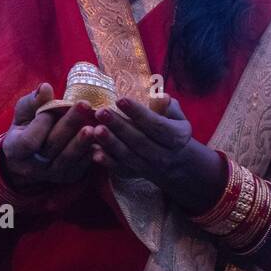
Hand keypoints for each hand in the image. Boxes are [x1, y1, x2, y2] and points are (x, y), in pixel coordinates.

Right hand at [0, 83, 98, 188]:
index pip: (29, 141)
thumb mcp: (23, 115)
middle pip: (52, 147)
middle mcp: (33, 167)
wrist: (28, 159)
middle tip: (85, 105)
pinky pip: (82, 166)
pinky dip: (92, 153)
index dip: (41, 124)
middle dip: (69, 125)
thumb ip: (33, 102)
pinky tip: (101, 139)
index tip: (52, 107)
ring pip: (68, 159)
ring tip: (95, 126)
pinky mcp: (68, 177)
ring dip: (82, 142)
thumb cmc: (25, 129)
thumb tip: (45, 87)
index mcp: (16, 150)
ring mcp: (51, 174)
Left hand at [88, 97, 223, 211]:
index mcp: (176, 138)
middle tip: (101, 112)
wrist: (174, 162)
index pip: (156, 125)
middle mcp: (162, 155)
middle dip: (119, 126)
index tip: (120, 100)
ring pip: (127, 156)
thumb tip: (161, 97)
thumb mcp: (177, 118)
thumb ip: (169, 107)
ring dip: (110, 143)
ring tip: (95, 129)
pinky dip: (106, 161)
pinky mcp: (132, 173)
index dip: (138, 113)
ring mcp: (147, 166)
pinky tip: (93, 151)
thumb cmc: (171, 130)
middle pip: (139, 141)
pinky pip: (118, 169)